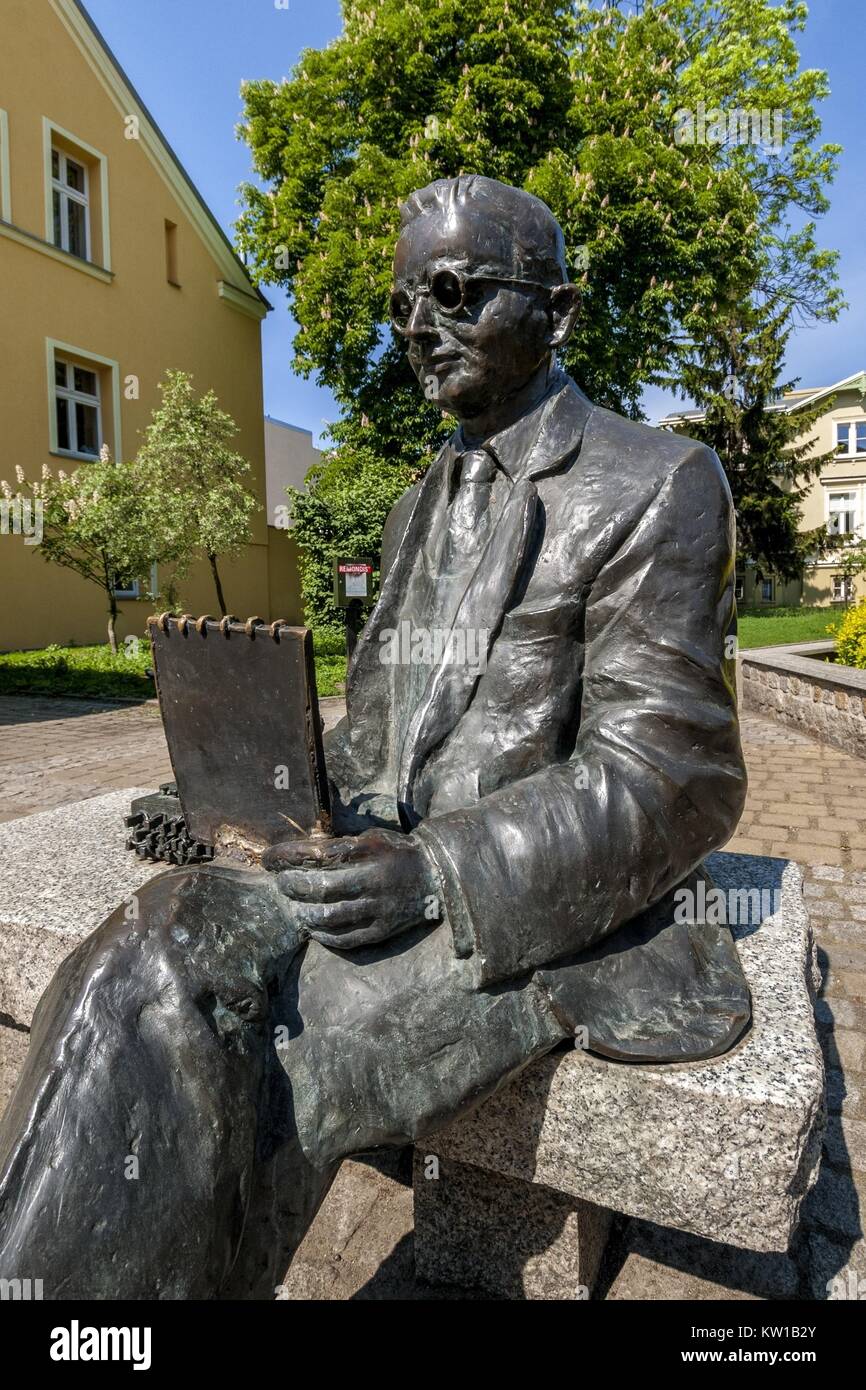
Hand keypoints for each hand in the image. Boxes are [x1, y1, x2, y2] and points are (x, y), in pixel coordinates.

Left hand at [262, 828, 441, 950]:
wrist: (435, 874)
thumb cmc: (395, 852)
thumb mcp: (371, 838)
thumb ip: (341, 847)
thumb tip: (299, 855)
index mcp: (369, 851)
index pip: (318, 854)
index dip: (288, 857)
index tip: (269, 859)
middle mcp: (374, 879)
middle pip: (321, 888)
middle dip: (293, 886)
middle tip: (281, 883)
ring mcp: (379, 907)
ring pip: (330, 917)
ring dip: (304, 912)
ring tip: (294, 907)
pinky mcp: (383, 930)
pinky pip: (346, 938)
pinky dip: (323, 935)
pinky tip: (313, 928)